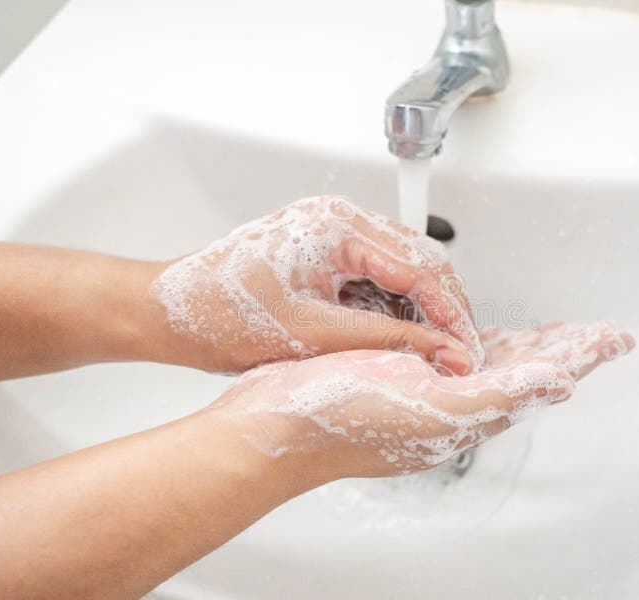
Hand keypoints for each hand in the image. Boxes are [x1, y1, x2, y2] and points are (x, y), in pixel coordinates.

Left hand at [151, 196, 480, 374]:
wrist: (169, 312)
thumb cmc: (221, 315)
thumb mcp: (313, 335)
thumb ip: (386, 340)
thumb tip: (444, 352)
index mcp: (335, 226)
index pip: (418, 266)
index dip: (450, 313)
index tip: (468, 348)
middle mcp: (337, 218)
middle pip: (417, 259)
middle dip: (442, 308)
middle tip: (458, 352)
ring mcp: (330, 231)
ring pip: (400, 267)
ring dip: (419, 308)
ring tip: (431, 350)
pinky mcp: (323, 250)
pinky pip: (375, 274)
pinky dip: (391, 306)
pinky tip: (396, 336)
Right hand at [208, 322, 634, 478]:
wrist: (274, 427)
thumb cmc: (339, 420)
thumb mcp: (427, 408)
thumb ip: (497, 395)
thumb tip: (557, 383)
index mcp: (468, 411)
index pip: (542, 378)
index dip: (582, 355)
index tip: (616, 339)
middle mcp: (453, 402)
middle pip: (524, 369)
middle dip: (561, 348)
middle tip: (593, 333)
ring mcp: (425, 389)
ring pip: (491, 362)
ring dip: (526, 345)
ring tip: (552, 332)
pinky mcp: (397, 374)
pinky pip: (450, 353)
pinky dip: (475, 339)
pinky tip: (476, 333)